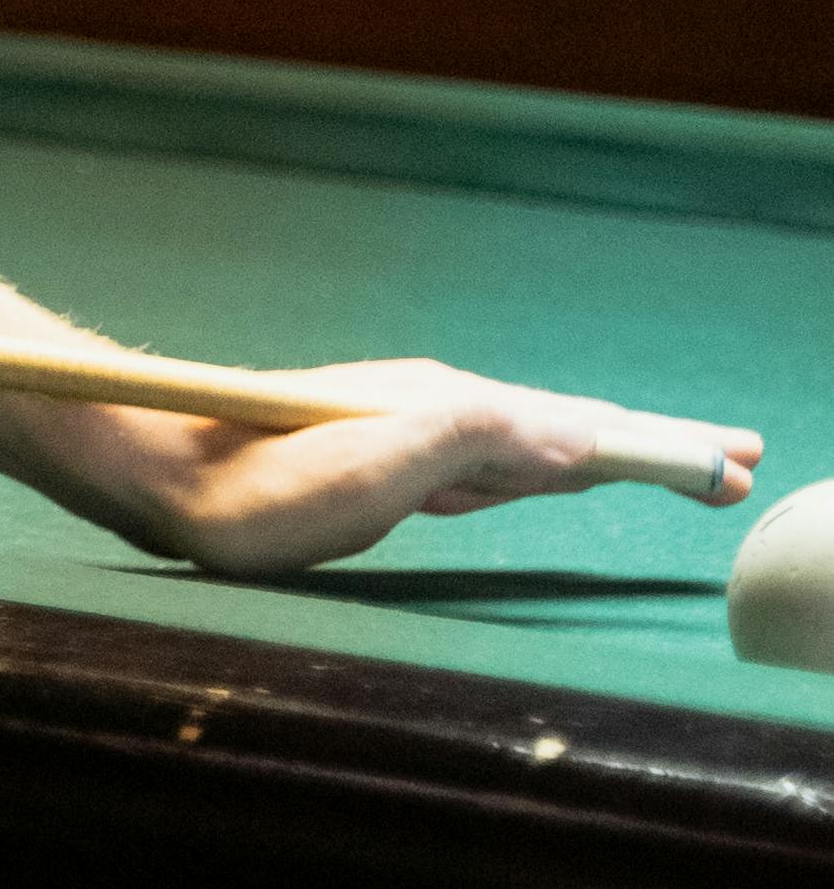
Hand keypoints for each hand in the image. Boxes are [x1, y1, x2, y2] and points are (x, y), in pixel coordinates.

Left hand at [44, 361, 765, 574]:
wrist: (157, 469)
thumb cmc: (258, 480)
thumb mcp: (376, 466)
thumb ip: (476, 440)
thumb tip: (579, 432)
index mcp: (450, 408)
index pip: (580, 425)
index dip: (656, 446)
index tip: (731, 457)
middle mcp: (435, 409)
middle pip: (564, 429)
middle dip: (646, 446)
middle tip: (727, 462)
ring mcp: (405, 433)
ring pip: (528, 445)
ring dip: (598, 453)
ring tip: (654, 461)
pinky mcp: (375, 462)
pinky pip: (486, 464)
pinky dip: (541, 467)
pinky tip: (548, 471)